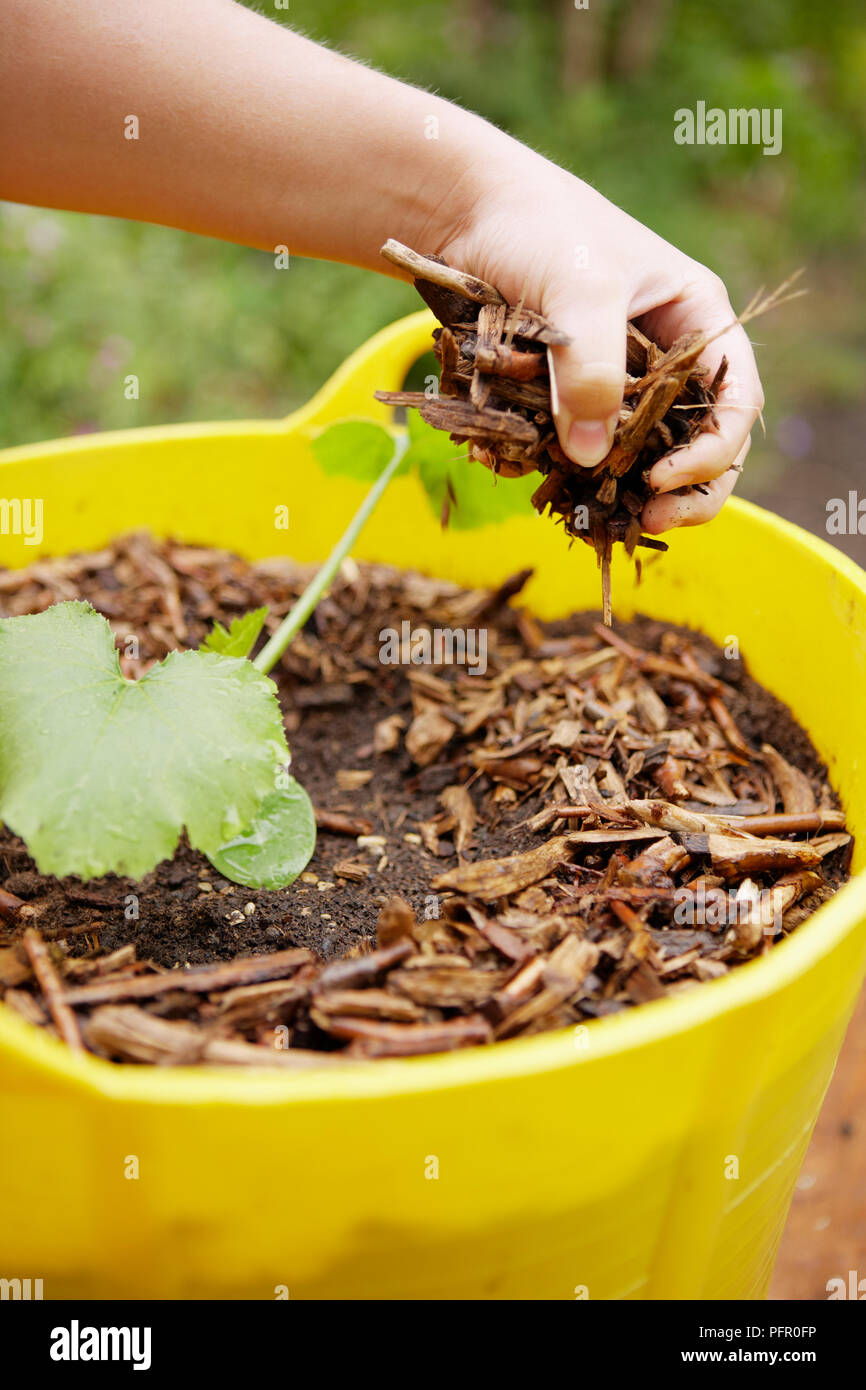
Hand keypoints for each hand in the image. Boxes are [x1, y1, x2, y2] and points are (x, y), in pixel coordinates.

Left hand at [436, 158, 762, 533]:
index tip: (662, 479)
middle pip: (698, 444)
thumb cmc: (540, 227)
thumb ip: (592, 370)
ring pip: (639, 458)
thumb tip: (593, 459)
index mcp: (695, 322)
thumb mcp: (578, 289)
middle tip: (645, 523)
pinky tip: (539, 486)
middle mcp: (664, 360)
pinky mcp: (566, 401)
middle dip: (683, 491)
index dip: (712, 451)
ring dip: (624, 494)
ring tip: (595, 518)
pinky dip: (565, 476)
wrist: (465, 211)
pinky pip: (578, 452)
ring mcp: (614, 384)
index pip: (734, 403)